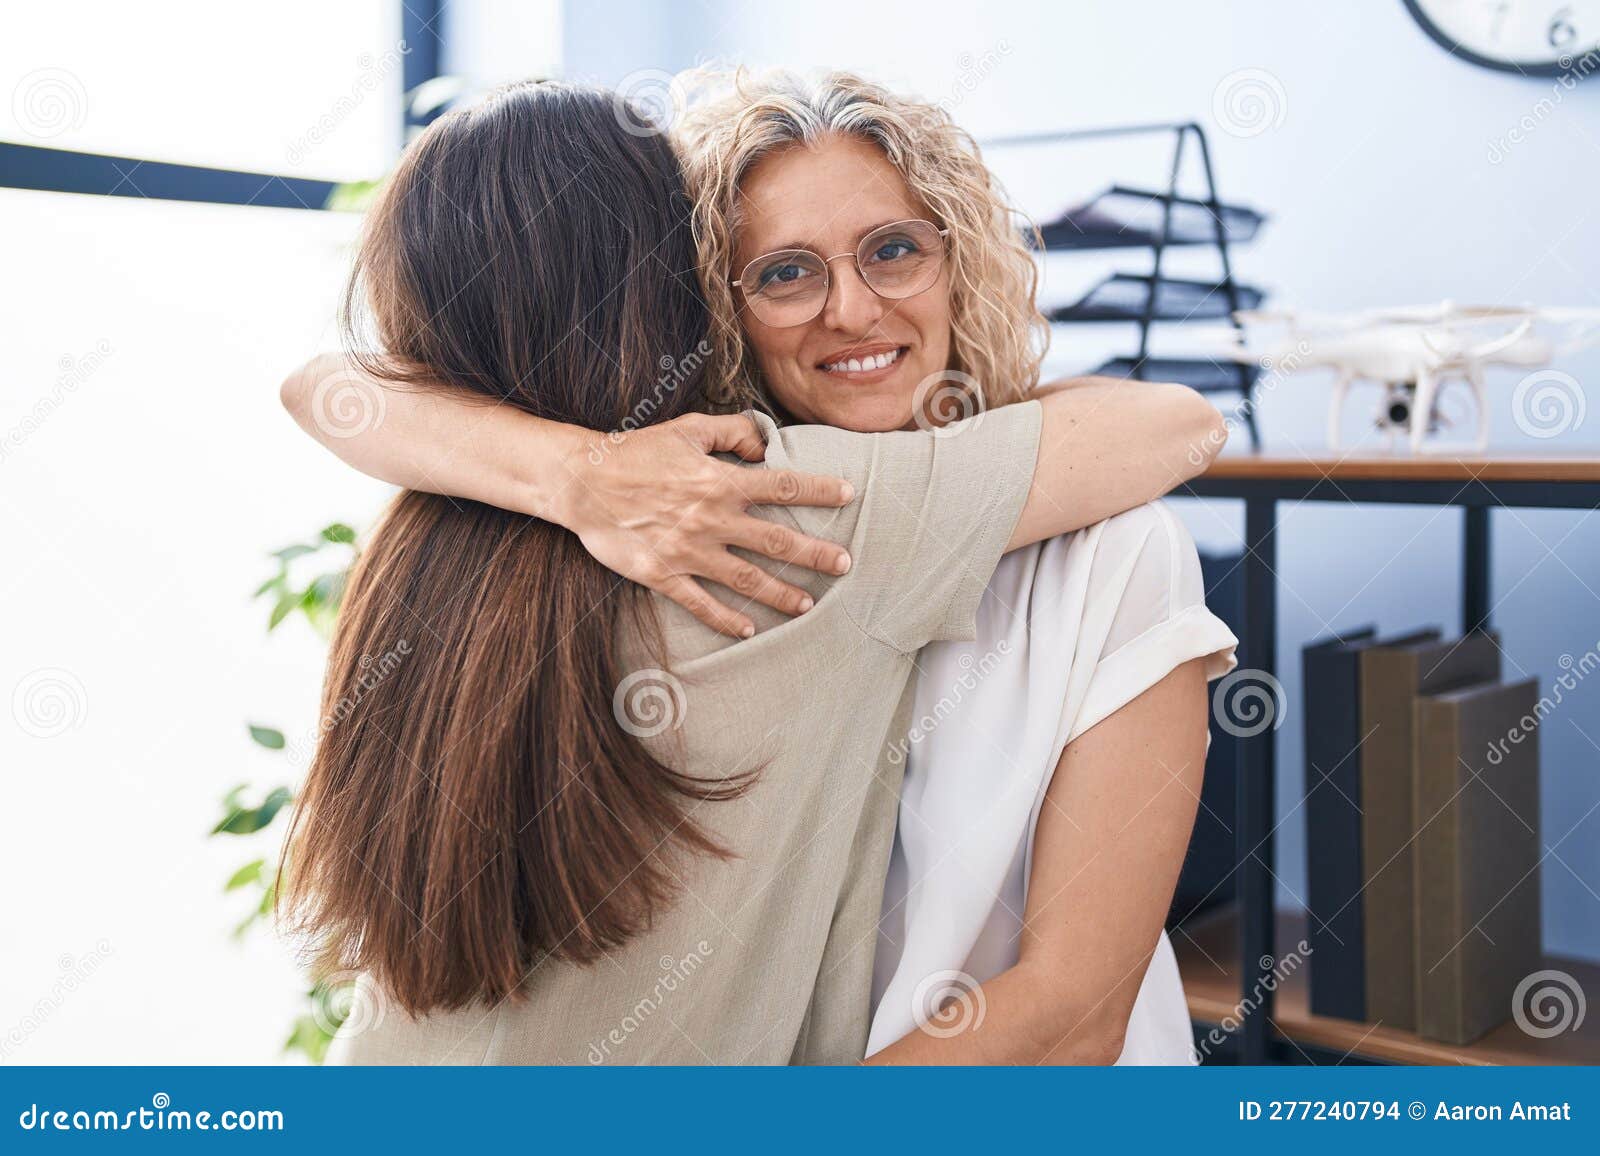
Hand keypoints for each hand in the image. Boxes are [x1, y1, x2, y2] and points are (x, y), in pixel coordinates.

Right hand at [556, 412, 853, 637]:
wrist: (582, 481)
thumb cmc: (637, 452)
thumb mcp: (687, 428)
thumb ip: (731, 432)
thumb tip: (764, 443)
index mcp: (719, 481)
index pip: (782, 487)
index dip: (819, 491)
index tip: (849, 495)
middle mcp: (710, 518)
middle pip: (775, 540)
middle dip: (815, 554)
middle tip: (844, 564)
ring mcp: (688, 551)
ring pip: (746, 578)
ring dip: (781, 593)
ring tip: (808, 604)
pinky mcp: (663, 574)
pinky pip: (701, 603)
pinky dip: (727, 620)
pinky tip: (750, 630)